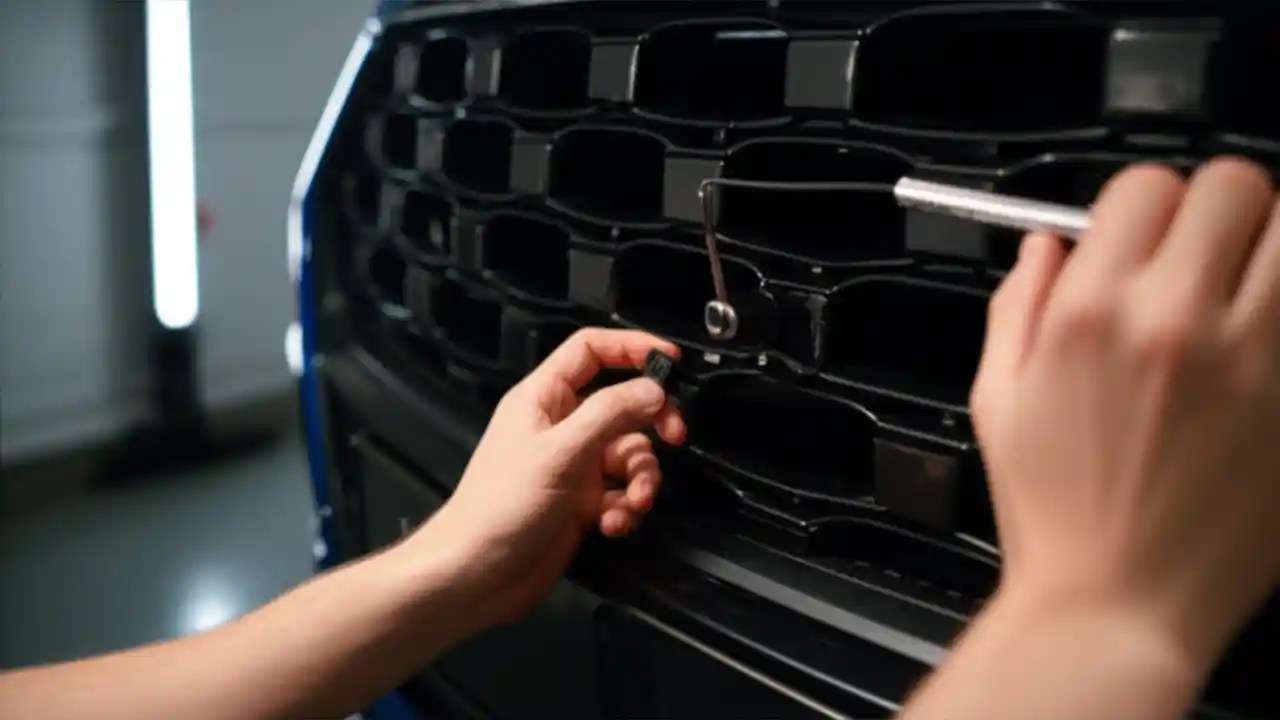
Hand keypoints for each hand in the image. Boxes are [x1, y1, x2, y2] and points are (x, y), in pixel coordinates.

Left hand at [408, 329, 685, 627]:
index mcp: (543, 398)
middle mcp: (560, 426)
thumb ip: (610, 415)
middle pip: (623, 404)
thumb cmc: (503, 506)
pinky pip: (621, 492)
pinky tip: (612, 525)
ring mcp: (573, 466)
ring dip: (641, 478)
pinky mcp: (581, 503)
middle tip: (675, 437)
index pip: (591, 350)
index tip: (672, 360)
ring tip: (633, 503)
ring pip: (629, 454)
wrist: (476, 575)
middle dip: (653, 422)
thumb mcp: (560, 452)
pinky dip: (625, 508)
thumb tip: (655, 389)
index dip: (632, 347)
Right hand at [972, 157, 1279, 673]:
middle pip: (1234, 185)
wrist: (1116, 606)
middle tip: (1207, 247)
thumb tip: (1044, 247)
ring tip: (1249, 285)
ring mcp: (1254, 360)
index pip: (1145, 185)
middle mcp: (1176, 323)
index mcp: (1091, 315)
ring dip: (1272, 245)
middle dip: (1217, 207)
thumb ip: (1016, 308)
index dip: (1141, 203)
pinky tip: (1263, 335)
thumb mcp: (997, 402)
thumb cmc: (1055, 514)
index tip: (1141, 233)